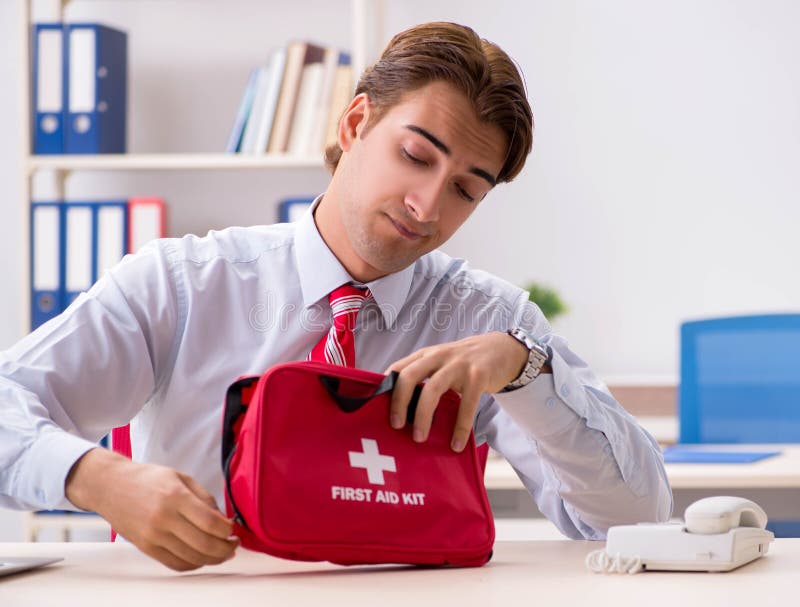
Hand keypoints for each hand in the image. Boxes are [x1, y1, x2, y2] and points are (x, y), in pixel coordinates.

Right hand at [66, 448, 238, 570]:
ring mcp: (153, 536)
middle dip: (225, 548)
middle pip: (204, 544)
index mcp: (175, 496)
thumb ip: (204, 498)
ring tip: (223, 552)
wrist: (111, 486)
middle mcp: (164, 519)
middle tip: (234, 545)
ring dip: (213, 559)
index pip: (210, 522)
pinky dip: (194, 564)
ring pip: (191, 558)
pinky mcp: (146, 548)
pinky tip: (203, 557)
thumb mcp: (181, 477)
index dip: (228, 530)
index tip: (234, 529)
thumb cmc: (148, 479)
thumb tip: (223, 520)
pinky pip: (175, 564)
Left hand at [384, 331, 531, 452]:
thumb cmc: (464, 363)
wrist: (502, 350)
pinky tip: (456, 444)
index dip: (384, 389)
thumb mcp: (440, 363)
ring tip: (419, 438)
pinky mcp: (478, 376)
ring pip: (433, 389)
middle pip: (409, 376)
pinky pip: (466, 404)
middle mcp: (438, 357)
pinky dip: (460, 426)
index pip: (397, 368)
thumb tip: (399, 409)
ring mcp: (458, 365)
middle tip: (395, 425)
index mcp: (425, 356)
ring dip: (423, 416)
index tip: (375, 410)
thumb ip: (422, 378)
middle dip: (399, 402)